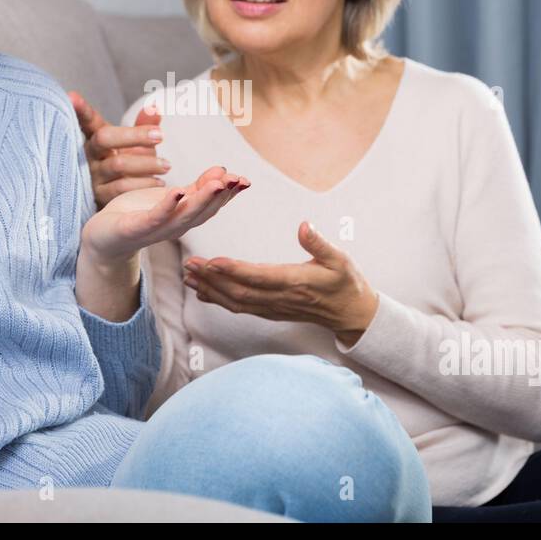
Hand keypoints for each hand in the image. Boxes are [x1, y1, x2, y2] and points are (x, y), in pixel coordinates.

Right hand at [68, 91, 169, 209]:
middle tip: (160, 136)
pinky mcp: (98, 197)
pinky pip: (121, 189)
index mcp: (97, 136)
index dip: (80, 109)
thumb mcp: (136, 144)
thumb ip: (145, 125)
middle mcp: (90, 154)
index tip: (73, 96)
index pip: (88, 120)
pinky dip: (144, 184)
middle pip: (104, 138)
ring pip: (117, 164)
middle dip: (135, 135)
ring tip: (167, 165)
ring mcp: (92, 176)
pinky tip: (158, 183)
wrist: (124, 200)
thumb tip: (155, 108)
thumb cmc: (129, 163)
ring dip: (146, 164)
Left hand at [80, 165, 248, 262]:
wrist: (102, 237)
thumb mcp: (170, 197)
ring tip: (217, 183)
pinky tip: (176, 192)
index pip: (212, 205)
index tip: (245, 181)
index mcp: (184, 217)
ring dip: (202, 199)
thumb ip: (195, 186)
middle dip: (222, 196)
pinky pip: (154, 218)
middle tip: (237, 180)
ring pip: (184, 215)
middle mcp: (175, 226)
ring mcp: (156, 229)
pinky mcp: (135, 228)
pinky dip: (167, 206)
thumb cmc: (136, 214)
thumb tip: (223, 170)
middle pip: (203, 211)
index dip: (229, 194)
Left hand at [181, 221, 379, 341]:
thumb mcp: (340, 259)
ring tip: (189, 277)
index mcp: (296, 282)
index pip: (259, 277)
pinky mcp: (271, 312)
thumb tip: (304, 225)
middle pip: (239, 291)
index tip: (212, 261)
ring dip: (210, 290)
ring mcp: (274, 308)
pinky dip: (219, 301)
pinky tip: (203, 293)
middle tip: (190, 265)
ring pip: (236, 302)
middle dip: (211, 279)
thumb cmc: (346, 283)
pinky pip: (241, 308)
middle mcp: (280, 298)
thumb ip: (319, 243)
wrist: (351, 314)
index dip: (234, 270)